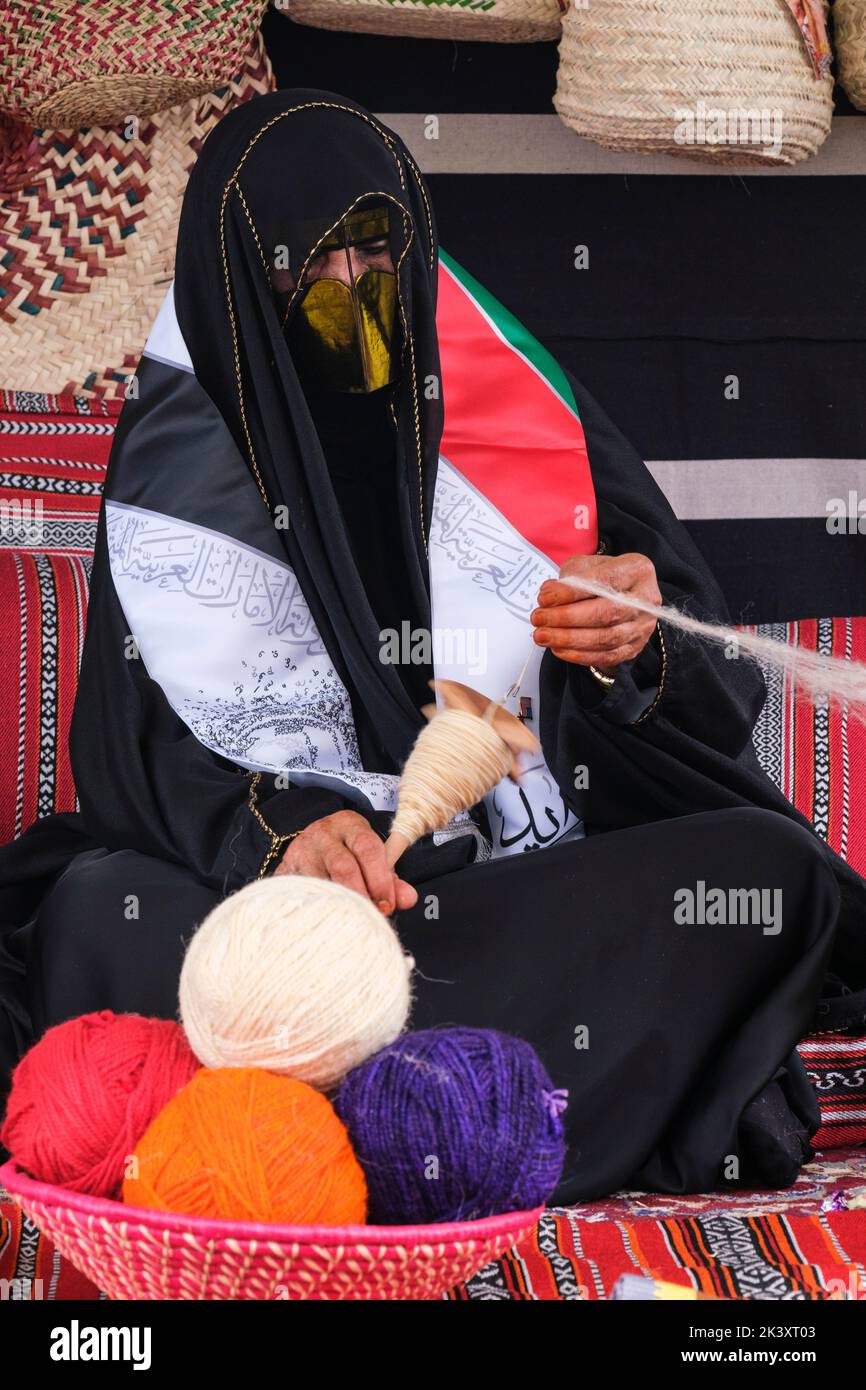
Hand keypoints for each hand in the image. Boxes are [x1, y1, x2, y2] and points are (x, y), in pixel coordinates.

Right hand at [273, 810, 417, 914]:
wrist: (307, 847)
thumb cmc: (347, 854)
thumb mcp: (370, 859)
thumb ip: (390, 879)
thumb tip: (409, 898)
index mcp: (349, 824)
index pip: (368, 848)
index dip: (380, 879)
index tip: (388, 905)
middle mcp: (322, 833)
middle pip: (344, 866)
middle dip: (362, 895)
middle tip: (371, 917)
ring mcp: (300, 851)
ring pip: (320, 882)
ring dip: (339, 905)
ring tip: (351, 922)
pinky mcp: (284, 870)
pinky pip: (301, 892)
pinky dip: (317, 908)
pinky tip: (327, 921)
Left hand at [531, 552, 660, 673]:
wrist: (622, 597)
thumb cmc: (602, 578)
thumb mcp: (586, 566)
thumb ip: (569, 577)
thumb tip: (548, 594)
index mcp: (637, 570)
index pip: (604, 581)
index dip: (571, 592)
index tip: (544, 598)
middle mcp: (646, 599)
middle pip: (607, 613)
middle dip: (567, 618)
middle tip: (539, 618)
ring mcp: (643, 626)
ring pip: (606, 638)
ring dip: (569, 639)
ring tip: (542, 635)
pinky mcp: (635, 647)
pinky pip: (607, 656)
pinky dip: (580, 655)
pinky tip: (558, 649)